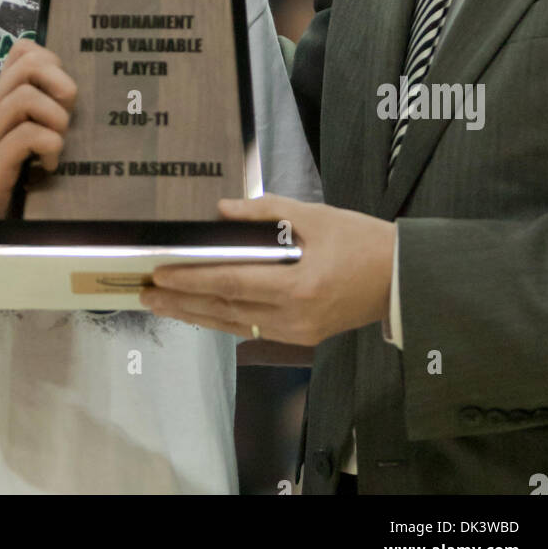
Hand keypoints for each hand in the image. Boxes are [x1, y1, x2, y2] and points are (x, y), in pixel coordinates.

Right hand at [0, 37, 76, 281]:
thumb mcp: (16, 147)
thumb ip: (33, 121)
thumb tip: (73, 101)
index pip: (21, 51)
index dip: (52, 62)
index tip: (62, 95)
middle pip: (29, 65)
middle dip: (61, 84)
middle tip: (67, 116)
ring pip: (27, 97)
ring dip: (56, 119)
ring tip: (56, 145)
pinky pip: (27, 136)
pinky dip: (49, 148)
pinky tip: (48, 169)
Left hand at [139, 194, 395, 345]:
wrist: (402, 278)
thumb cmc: (361, 241)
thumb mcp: (316, 216)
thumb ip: (267, 212)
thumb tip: (222, 210)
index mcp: (299, 284)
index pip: (232, 282)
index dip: (192, 279)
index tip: (161, 272)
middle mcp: (294, 316)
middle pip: (225, 309)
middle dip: (181, 301)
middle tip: (145, 292)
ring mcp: (297, 332)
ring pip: (234, 324)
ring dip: (194, 315)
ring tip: (162, 304)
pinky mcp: (301, 337)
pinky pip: (252, 329)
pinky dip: (222, 320)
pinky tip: (200, 313)